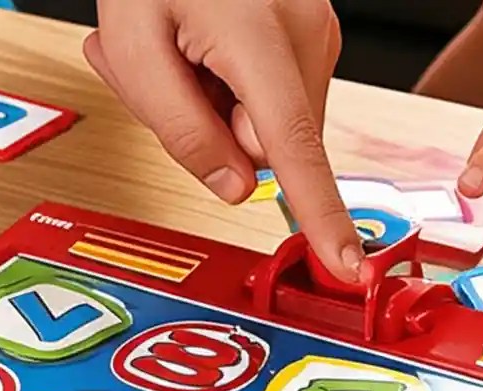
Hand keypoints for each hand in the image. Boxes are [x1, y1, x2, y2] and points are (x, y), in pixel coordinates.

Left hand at [83, 0, 361, 280]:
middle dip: (216, 131)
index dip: (322, 216)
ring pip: (271, 123)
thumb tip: (236, 190)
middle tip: (168, 75)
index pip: (296, 151)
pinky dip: (234, 86)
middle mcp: (309, 36)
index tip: (347, 266)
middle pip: (269, 144)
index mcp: (263, 40)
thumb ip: (183, 131)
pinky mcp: (314, 33)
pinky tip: (202, 45)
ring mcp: (318, 32)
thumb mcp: (135, 50)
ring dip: (220, 107)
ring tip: (182, 51)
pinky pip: (275, 94)